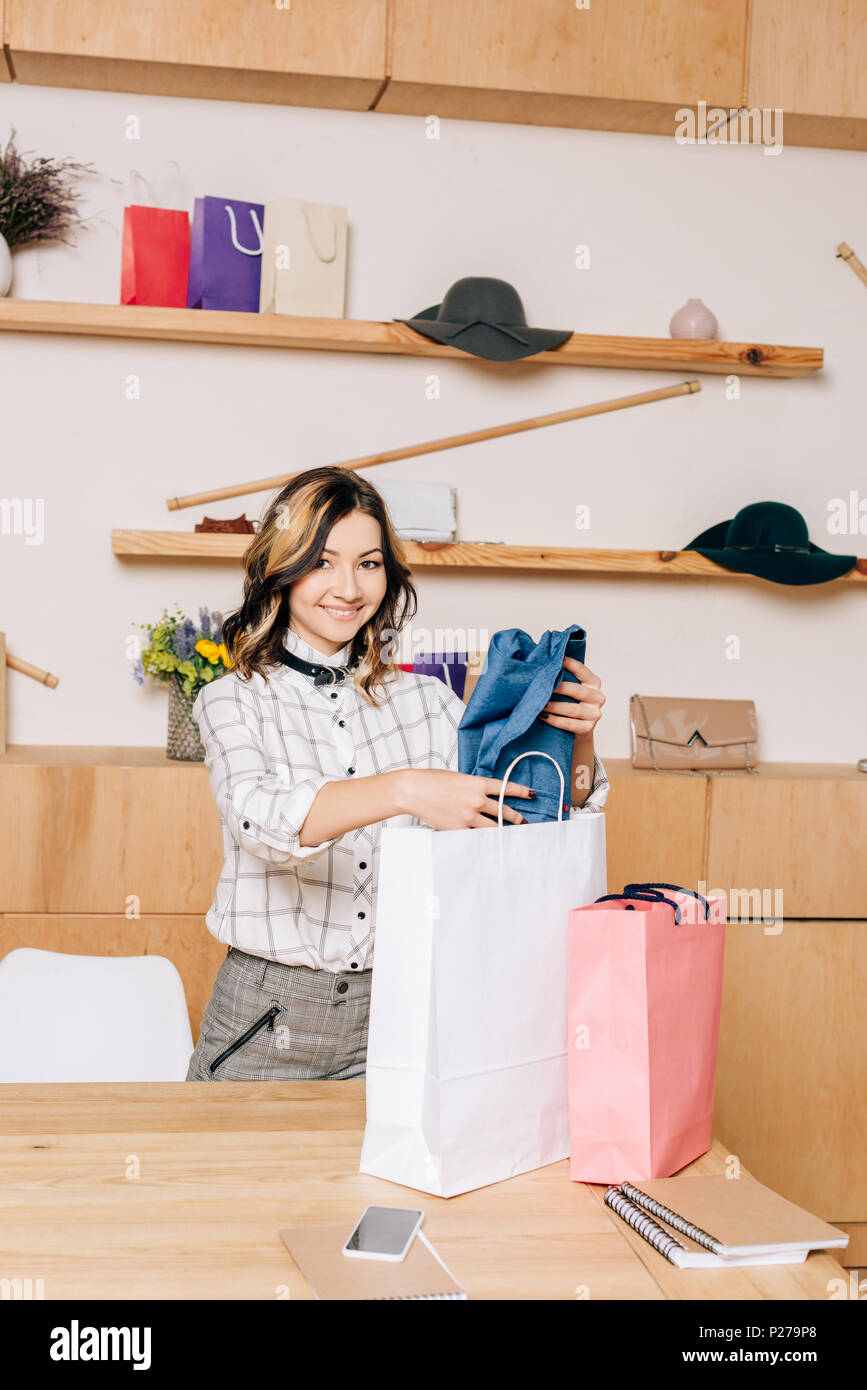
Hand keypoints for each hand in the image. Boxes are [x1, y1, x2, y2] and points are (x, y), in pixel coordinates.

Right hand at [397, 768, 535, 829]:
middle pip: (504, 811)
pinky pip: (475, 837)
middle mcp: (477, 799)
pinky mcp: (458, 828)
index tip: (531, 795)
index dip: (521, 792)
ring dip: (502, 831)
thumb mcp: (458, 778)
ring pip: (493, 827)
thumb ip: (473, 787)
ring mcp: (469, 815)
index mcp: (477, 783)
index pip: (506, 788)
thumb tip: (483, 797)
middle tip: (522, 822)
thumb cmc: (432, 781)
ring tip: (508, 835)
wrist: (414, 790)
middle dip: (516, 818)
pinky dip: (481, 839)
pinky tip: (487, 843)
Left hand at [539, 656, 604, 736]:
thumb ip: (565, 677)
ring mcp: (594, 714)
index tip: (557, 659)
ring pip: (572, 709)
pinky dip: (555, 720)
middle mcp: (597, 697)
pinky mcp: (587, 728)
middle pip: (576, 691)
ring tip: (540, 704)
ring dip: (554, 706)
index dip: (571, 664)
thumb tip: (546, 663)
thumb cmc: (572, 704)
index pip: (582, 671)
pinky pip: (569, 723)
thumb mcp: (572, 689)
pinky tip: (544, 716)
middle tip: (542, 686)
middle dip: (558, 688)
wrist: (578, 730)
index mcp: (594, 683)